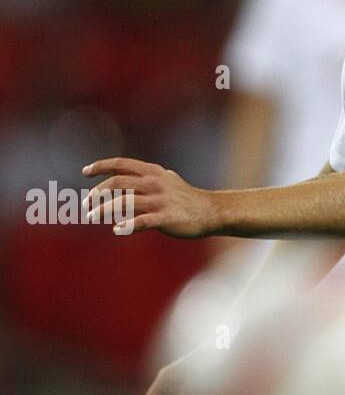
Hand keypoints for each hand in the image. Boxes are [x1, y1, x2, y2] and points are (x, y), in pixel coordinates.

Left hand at [82, 159, 217, 237]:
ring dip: (104, 210)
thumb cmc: (186, 197)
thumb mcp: (167, 179)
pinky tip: (117, 230)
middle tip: (87, 204)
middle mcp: (154, 183)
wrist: (210, 211)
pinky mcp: (165, 218)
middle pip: (117, 183)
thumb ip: (146, 177)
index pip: (120, 164)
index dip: (100, 166)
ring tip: (93, 217)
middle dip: (97, 193)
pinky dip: (126, 226)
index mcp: (152, 172)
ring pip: (124, 203)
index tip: (85, 172)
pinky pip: (140, 222)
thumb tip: (125, 177)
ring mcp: (159, 201)